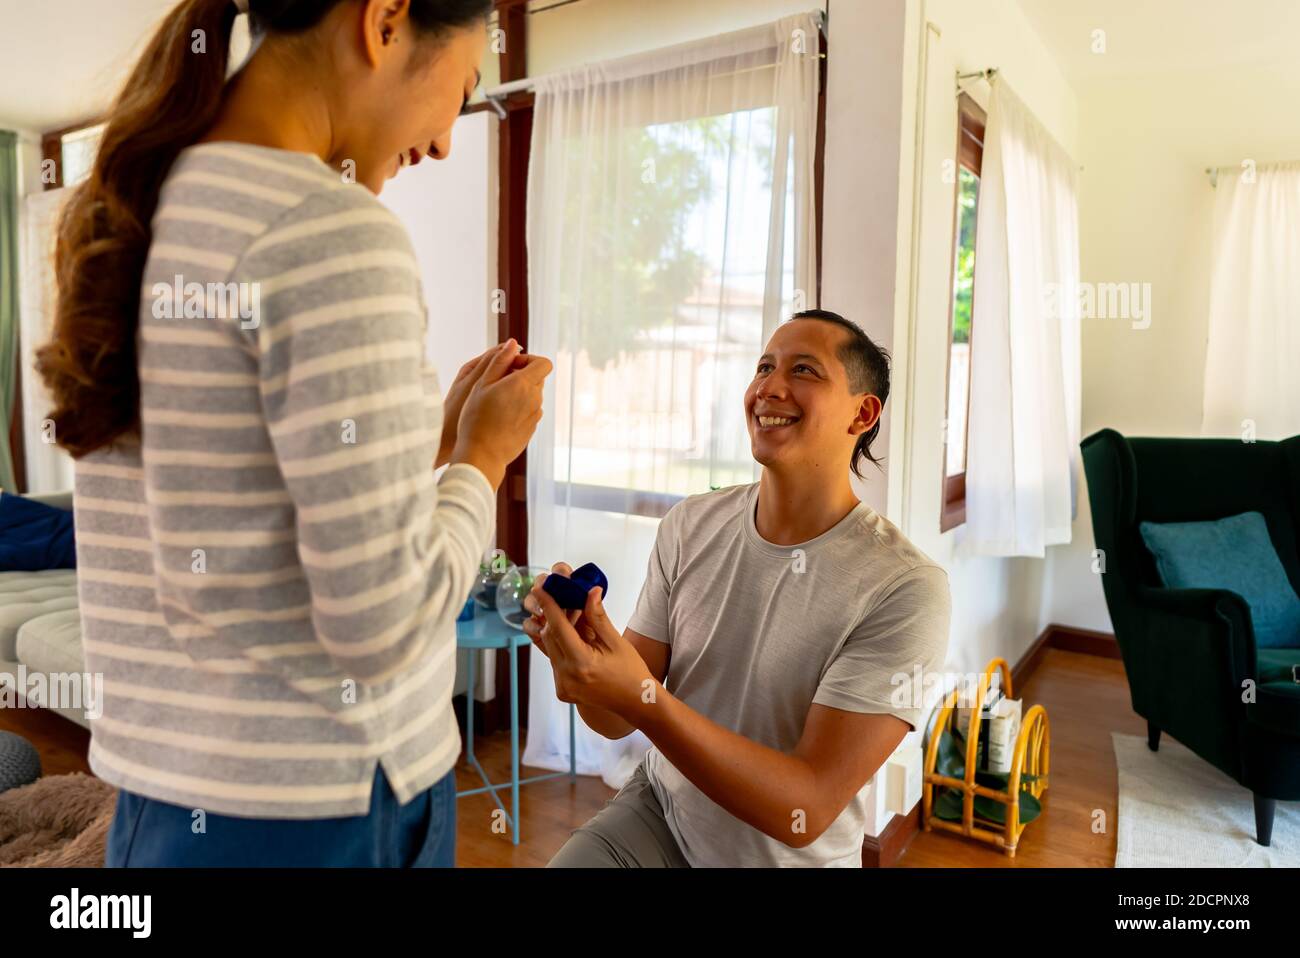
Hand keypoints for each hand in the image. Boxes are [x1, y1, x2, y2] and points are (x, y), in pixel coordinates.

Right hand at [450, 342, 552, 487]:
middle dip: (521, 375)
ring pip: (532, 395)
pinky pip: (529, 411)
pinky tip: (498, 417)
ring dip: (518, 392)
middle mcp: (535, 399)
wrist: (482, 455)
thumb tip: (514, 342)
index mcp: (524, 384)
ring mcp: (535, 415)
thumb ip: (499, 361)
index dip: (528, 360)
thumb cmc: (476, 418)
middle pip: (537, 378)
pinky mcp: (532, 429)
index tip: (509, 366)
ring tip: (495, 402)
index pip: (543, 362)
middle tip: (497, 383)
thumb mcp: (482, 384)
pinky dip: (518, 408)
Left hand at [523, 573, 652, 717]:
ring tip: (573, 617)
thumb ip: (598, 617)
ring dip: (557, 631)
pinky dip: (561, 646)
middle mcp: (567, 677)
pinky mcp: (562, 689)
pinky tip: (575, 639)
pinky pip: (555, 661)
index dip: (548, 604)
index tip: (540, 587)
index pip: (558, 627)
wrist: (636, 703)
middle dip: (554, 615)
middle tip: (562, 597)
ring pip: (550, 648)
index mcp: (582, 664)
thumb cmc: (631, 672)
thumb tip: (590, 591)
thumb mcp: (617, 642)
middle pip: (551, 637)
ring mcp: (563, 686)